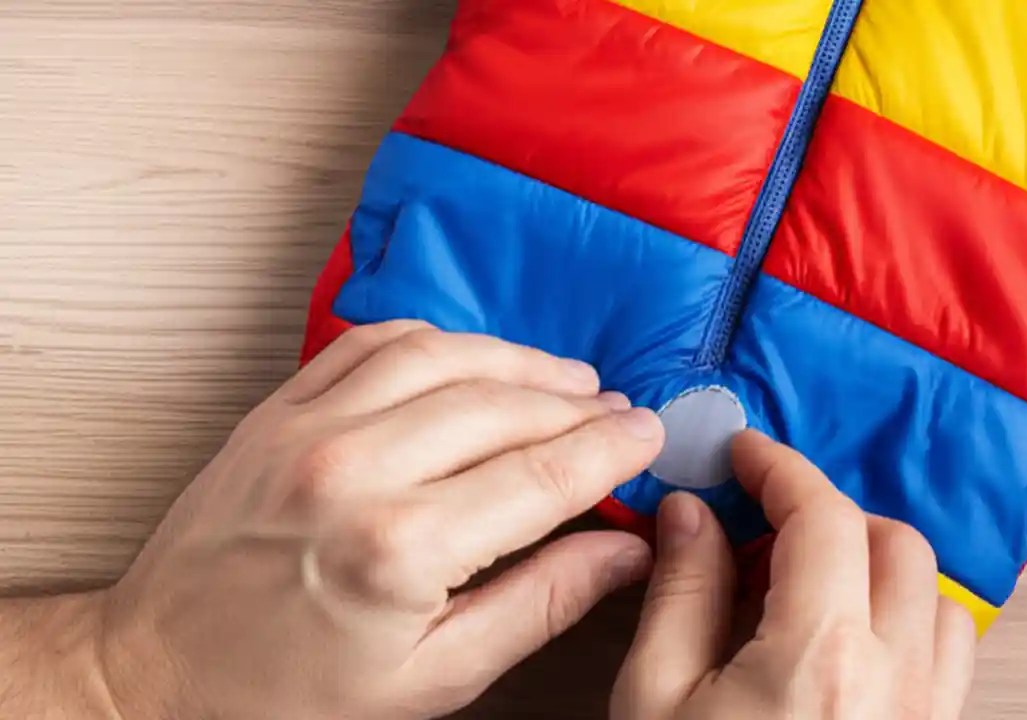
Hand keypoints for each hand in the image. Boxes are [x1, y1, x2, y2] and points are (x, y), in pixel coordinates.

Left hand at [56, 321, 662, 718]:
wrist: (158, 675)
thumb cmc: (293, 697)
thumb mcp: (434, 679)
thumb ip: (540, 605)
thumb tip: (625, 551)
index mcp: (401, 552)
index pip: (542, 476)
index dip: (609, 450)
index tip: (648, 435)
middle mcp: (355, 472)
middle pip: (501, 408)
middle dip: (576, 404)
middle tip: (618, 410)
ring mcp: (307, 429)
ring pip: (442, 357)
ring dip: (516, 359)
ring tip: (564, 376)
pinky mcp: (275, 410)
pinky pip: (369, 342)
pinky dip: (434, 337)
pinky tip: (471, 355)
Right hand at [611, 431, 975, 719]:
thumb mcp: (656, 699)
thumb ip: (680, 592)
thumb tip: (693, 511)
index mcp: (820, 654)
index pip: (822, 517)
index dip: (780, 467)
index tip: (743, 453)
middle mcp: (898, 678)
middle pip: (893, 542)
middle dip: (827, 513)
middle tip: (760, 528)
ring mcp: (930, 716)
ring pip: (937, 595)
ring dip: (878, 563)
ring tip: (808, 582)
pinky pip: (949, 654)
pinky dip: (908, 617)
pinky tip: (846, 639)